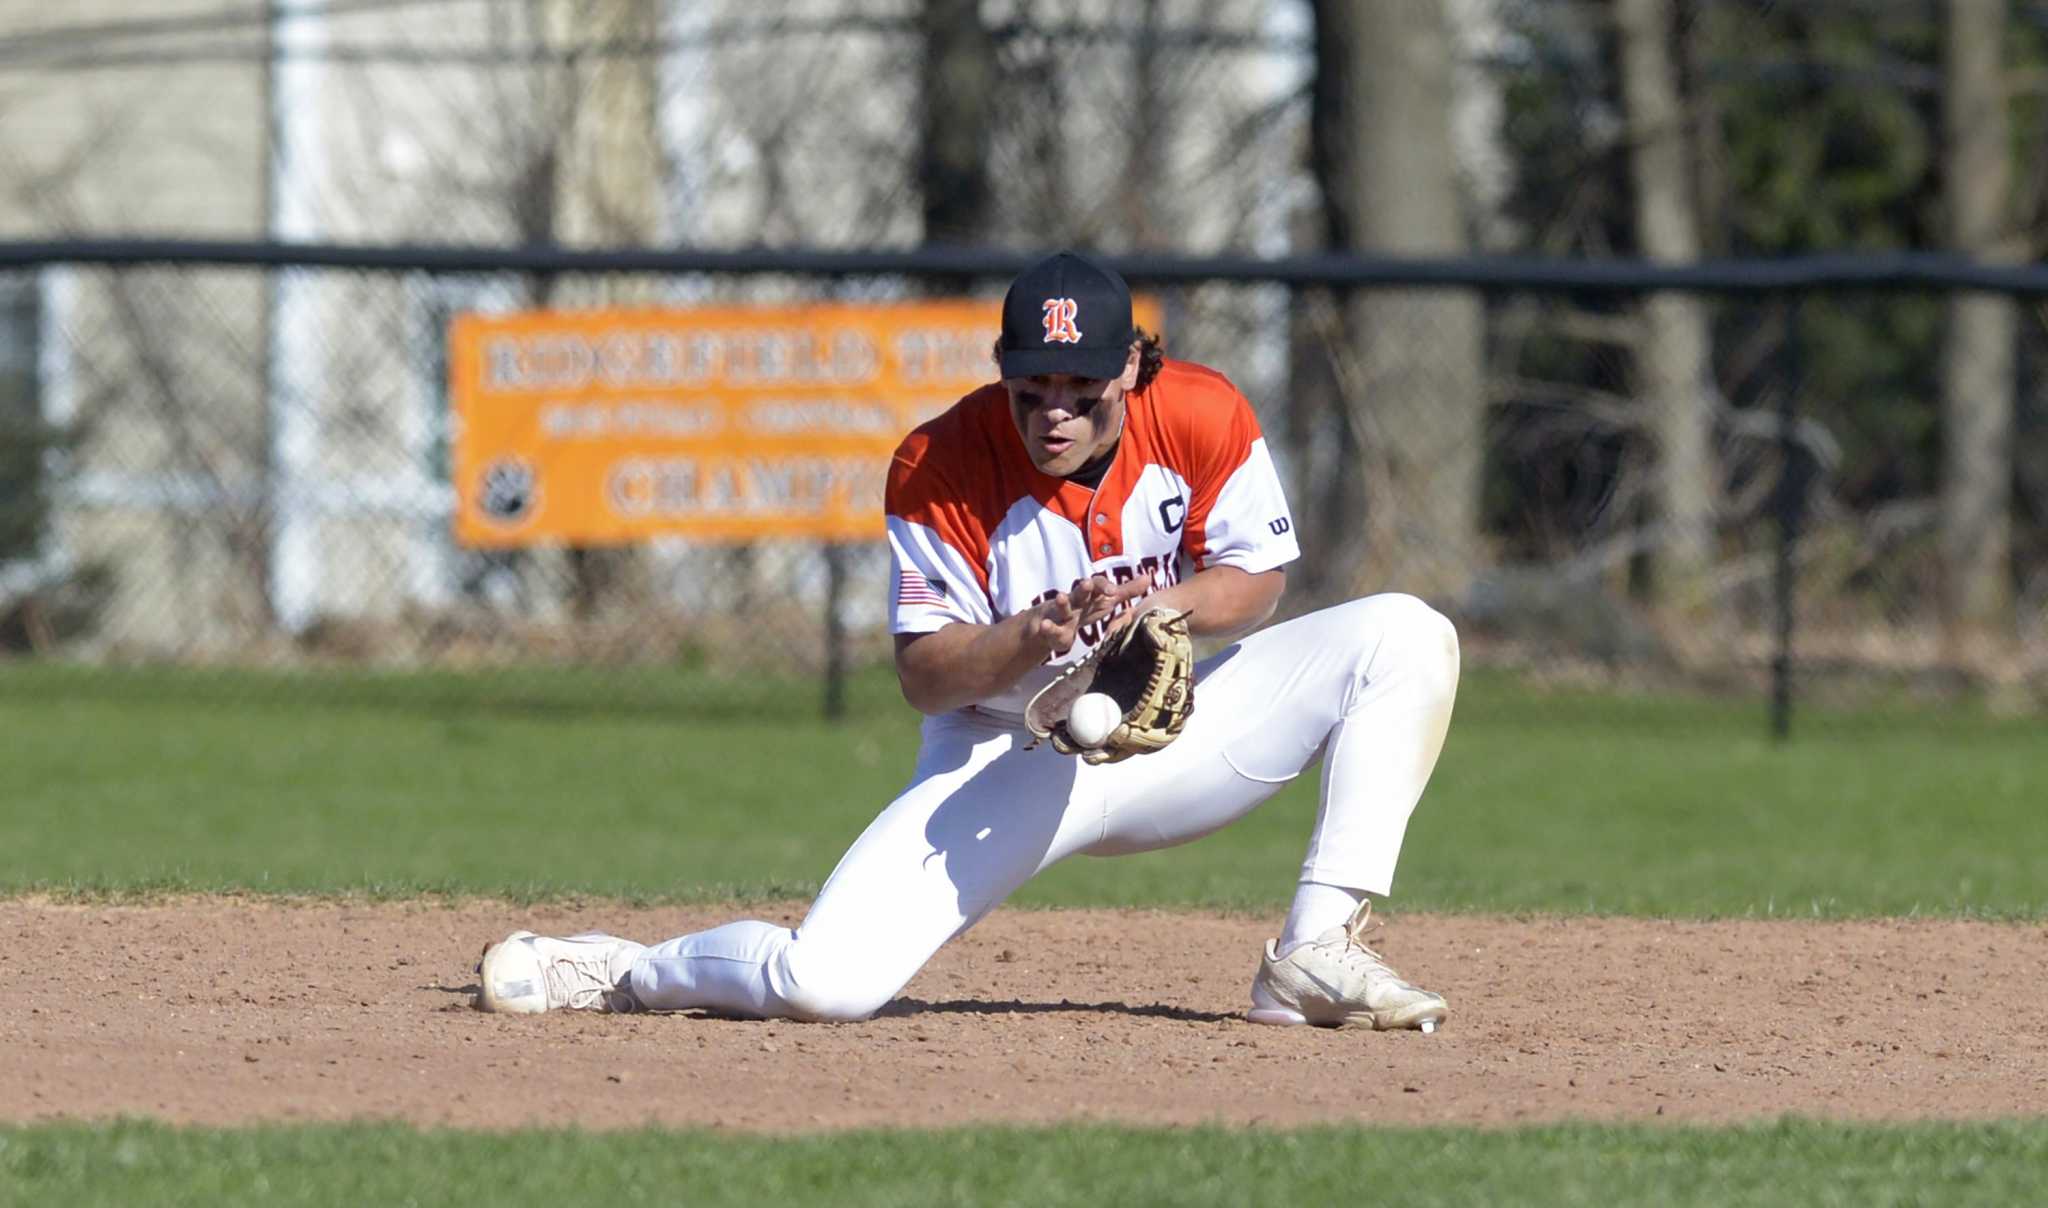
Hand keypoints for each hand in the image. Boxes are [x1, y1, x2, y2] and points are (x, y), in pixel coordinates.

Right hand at [1024, 575, 1153, 655]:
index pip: (1099, 586)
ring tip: (1061, 596)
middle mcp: (1076, 600)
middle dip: (1084, 588)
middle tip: (1087, 584)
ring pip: (1062, 606)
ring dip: (1062, 601)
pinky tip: (1046, 626)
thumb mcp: (1106, 601)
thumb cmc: (1084, 609)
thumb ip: (1126, 591)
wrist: (1052, 622)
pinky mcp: (1053, 629)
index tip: (1113, 591)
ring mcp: (1063, 613)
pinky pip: (1050, 629)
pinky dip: (1048, 627)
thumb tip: (1149, 578)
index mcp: (1091, 595)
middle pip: (1080, 592)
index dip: (1105, 587)